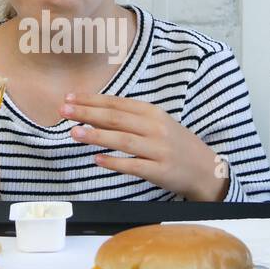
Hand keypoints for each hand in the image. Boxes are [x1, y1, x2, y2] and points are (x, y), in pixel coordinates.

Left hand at [59, 92, 228, 201]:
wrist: (205, 168)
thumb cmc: (175, 144)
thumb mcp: (156, 124)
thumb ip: (129, 119)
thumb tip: (94, 114)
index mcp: (153, 113)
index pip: (117, 103)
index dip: (91, 100)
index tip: (69, 98)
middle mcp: (155, 128)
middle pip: (116, 118)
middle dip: (87, 113)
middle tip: (64, 111)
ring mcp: (158, 149)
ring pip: (122, 140)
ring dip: (96, 136)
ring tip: (74, 133)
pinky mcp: (160, 170)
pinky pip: (133, 165)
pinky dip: (115, 162)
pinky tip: (97, 159)